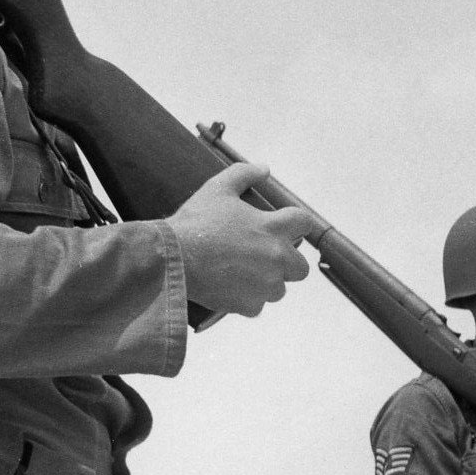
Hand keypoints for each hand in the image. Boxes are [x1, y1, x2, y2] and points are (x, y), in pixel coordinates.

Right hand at [170, 161, 319, 317]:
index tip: (285, 227)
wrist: (170, 258)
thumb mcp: (217, 189)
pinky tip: (226, 287)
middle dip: (286, 263)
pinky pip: (256, 305)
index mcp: (273, 228)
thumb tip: (264, 169)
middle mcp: (277, 257)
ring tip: (238, 273)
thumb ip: (243, 174)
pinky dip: (245, 299)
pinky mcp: (250, 305)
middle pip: (301, 267)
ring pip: (279, 288)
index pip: (305, 223)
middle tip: (260, 257)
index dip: (296, 224)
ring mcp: (266, 284)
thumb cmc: (194, 222)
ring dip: (265, 283)